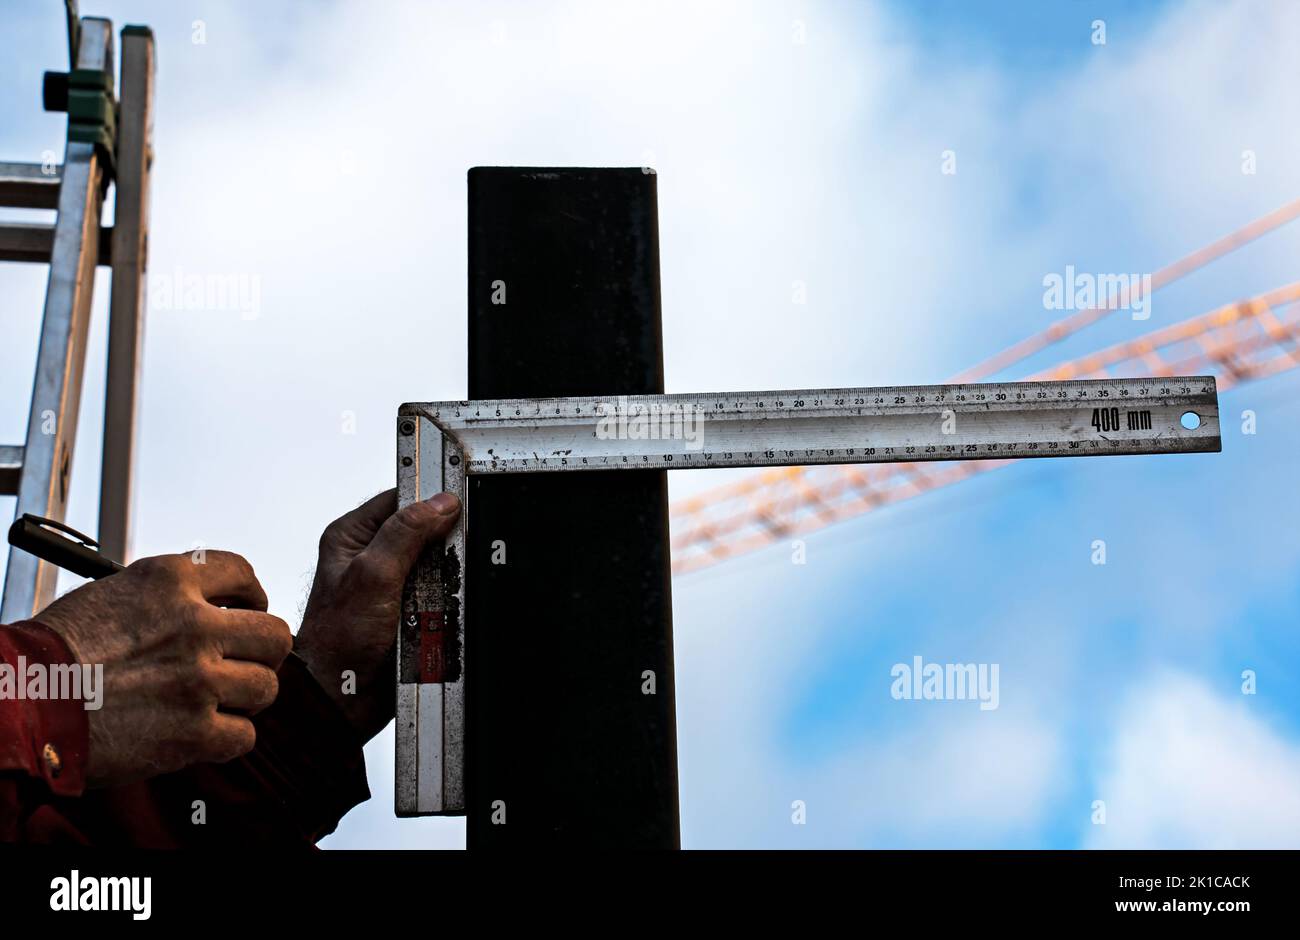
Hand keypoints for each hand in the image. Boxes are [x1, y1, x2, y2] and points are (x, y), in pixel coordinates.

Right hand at [32, 551, 290, 787]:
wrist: (18, 705)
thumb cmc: (50, 656)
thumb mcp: (111, 596)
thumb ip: (166, 599)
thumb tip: (206, 607)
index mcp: (170, 582)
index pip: (243, 574)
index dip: (251, 596)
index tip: (248, 610)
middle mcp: (194, 626)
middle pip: (274, 635)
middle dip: (261, 652)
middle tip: (242, 663)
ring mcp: (198, 680)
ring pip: (266, 686)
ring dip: (245, 698)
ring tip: (216, 702)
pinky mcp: (193, 733)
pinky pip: (244, 736)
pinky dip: (226, 739)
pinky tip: (202, 734)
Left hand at [294, 489, 459, 742]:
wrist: (342, 698)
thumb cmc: (336, 641)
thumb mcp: (372, 576)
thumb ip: (405, 534)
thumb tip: (440, 504)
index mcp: (353, 535)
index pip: (403, 498)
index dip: (431, 501)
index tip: (456, 508)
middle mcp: (373, 556)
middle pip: (428, 533)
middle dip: (442, 552)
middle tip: (438, 570)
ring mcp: (394, 584)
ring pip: (441, 567)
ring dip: (445, 584)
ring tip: (429, 602)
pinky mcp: (411, 609)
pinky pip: (443, 596)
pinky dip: (446, 607)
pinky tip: (435, 618)